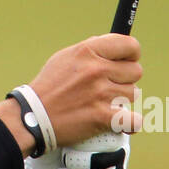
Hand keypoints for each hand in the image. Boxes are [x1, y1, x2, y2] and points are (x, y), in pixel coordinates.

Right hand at [26, 34, 142, 147]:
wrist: (33, 116)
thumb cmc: (49, 86)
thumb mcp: (65, 57)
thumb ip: (91, 50)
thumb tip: (115, 49)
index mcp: (87, 51)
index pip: (129, 45)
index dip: (132, 54)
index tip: (127, 61)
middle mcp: (96, 70)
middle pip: (135, 71)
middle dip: (125, 79)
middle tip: (110, 86)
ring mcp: (101, 94)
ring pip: (133, 94)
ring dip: (122, 99)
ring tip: (103, 102)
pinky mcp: (103, 118)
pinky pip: (134, 120)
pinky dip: (129, 123)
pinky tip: (119, 121)